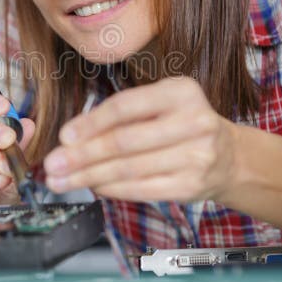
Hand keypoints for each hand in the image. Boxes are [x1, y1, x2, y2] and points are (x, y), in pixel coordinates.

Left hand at [43, 76, 238, 202]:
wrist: (228, 156)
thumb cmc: (181, 124)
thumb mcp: (160, 103)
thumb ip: (121, 114)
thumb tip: (71, 138)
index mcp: (181, 92)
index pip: (127, 106)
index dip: (91, 123)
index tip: (65, 136)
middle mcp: (194, 122)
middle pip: (125, 142)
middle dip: (82, 156)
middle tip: (53, 164)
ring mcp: (196, 157)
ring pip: (130, 169)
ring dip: (89, 177)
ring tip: (63, 180)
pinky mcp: (191, 186)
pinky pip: (141, 189)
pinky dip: (112, 189)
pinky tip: (92, 187)